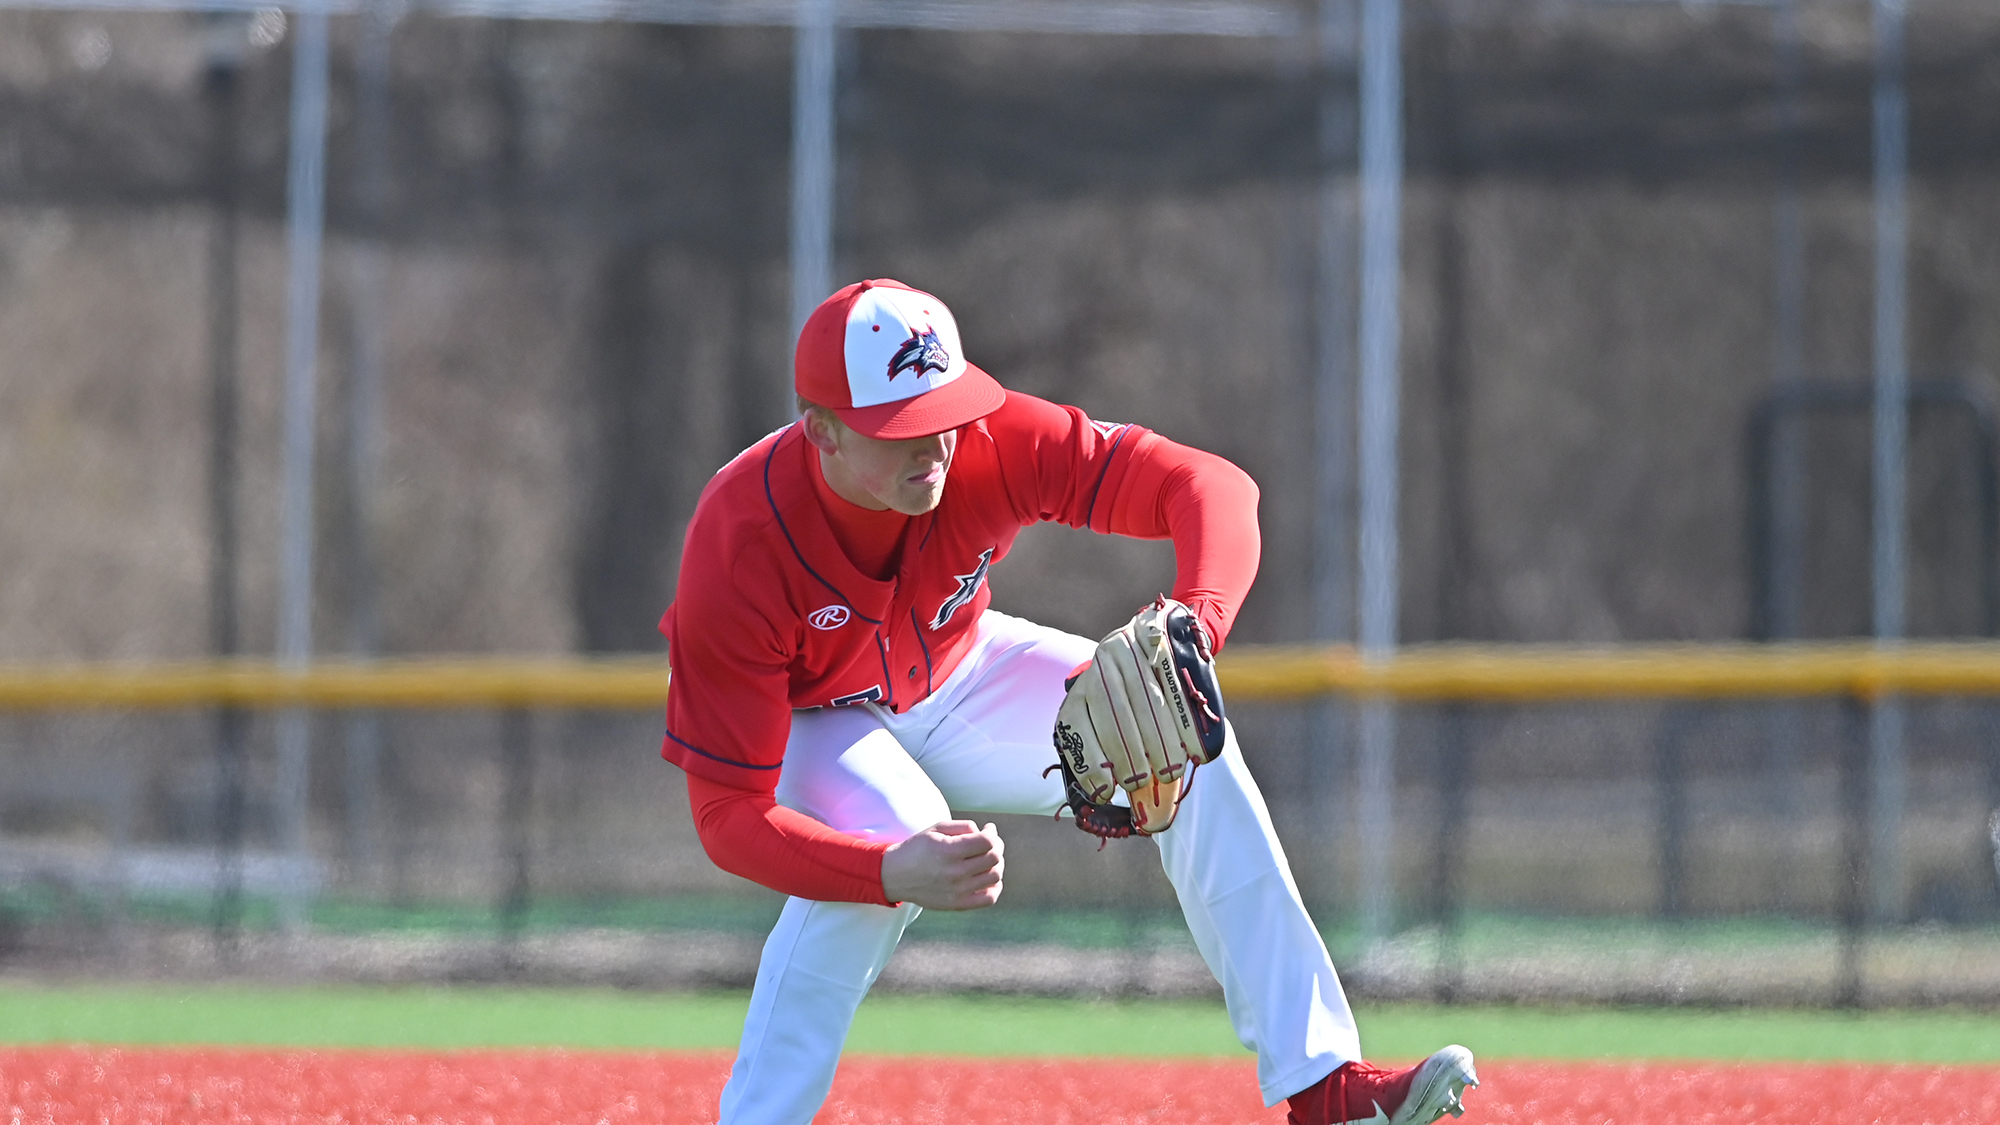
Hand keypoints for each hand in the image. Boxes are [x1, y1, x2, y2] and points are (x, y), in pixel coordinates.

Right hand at [880, 819, 1003, 909]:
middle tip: (990, 842)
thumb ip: (964, 826)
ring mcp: (957, 891)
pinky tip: (988, 877)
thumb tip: (986, 833)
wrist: (895, 876)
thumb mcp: (936, 828)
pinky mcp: (957, 904)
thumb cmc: (918, 848)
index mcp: (949, 851)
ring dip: (996, 864)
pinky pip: (989, 899)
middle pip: (994, 858)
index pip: (987, 842)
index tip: (988, 829)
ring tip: (988, 858)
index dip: (992, 833)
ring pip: (995, 877)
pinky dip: (995, 887)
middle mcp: (955, 872)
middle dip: (997, 846)